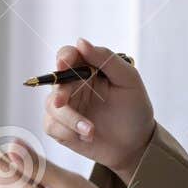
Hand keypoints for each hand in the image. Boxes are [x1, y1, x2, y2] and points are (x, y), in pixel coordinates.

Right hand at [42, 38, 154, 181]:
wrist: (136, 144)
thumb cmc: (135, 109)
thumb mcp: (128, 80)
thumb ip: (106, 59)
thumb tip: (81, 42)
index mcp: (88, 68)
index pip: (68, 55)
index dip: (64, 58)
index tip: (64, 64)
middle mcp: (73, 85)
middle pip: (55, 81)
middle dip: (59, 93)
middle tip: (62, 103)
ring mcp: (66, 106)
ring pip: (51, 106)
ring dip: (69, 119)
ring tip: (91, 131)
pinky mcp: (61, 127)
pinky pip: (52, 126)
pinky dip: (68, 132)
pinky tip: (87, 137)